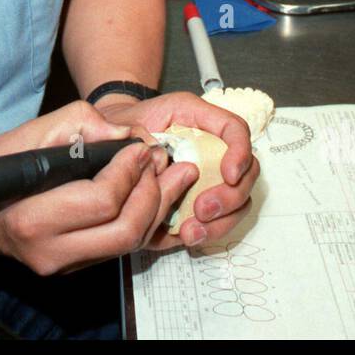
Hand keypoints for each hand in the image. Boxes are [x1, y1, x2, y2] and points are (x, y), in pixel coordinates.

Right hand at [0, 101, 192, 274]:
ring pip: (129, 245)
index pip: (101, 201)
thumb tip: (123, 134)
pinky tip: (155, 194)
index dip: (128, 171)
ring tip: (173, 176)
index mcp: (33, 219)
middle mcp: (51, 251)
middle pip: (125, 230)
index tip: (140, 148)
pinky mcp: (76, 268)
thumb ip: (75, 124)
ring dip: (157, 207)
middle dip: (153, 193)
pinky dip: (144, 219)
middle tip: (162, 162)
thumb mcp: (25, 135)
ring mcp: (65, 265)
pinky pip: (122, 248)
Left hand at [95, 90, 258, 250]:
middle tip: (203, 209)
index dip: (240, 152)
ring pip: (238, 201)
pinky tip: (187, 235)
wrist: (108, 146)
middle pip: (247, 171)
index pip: (234, 129)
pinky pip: (219, 220)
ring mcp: (209, 176)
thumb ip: (132, 134)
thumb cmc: (120, 132)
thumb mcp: (123, 124)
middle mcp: (210, 148)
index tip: (229, 174)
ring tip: (191, 230)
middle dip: (230, 196)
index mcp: (196, 119)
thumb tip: (148, 153)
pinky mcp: (200, 201)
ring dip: (221, 220)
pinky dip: (208, 232)